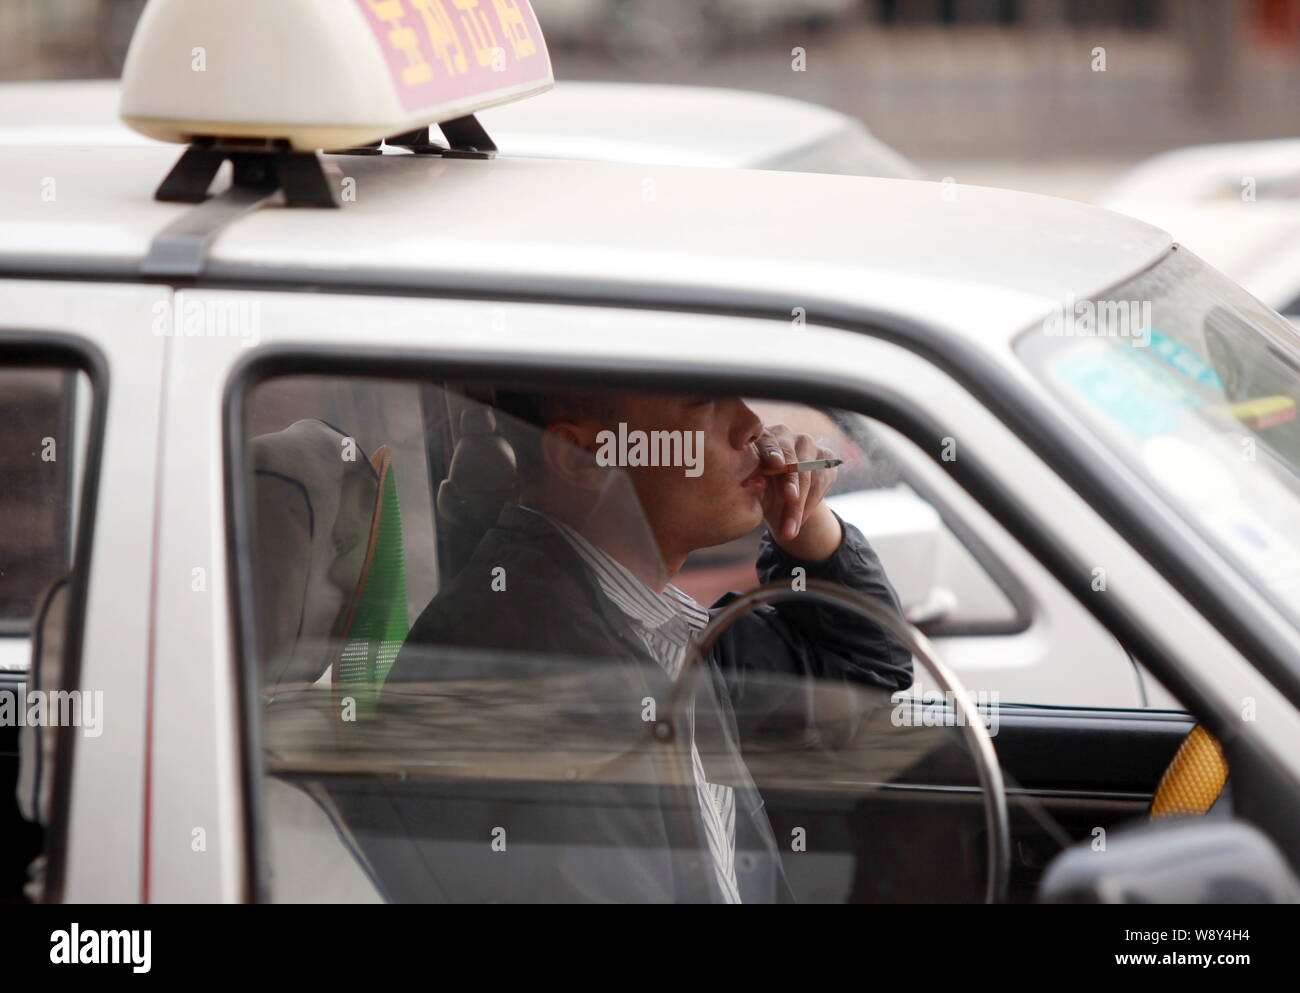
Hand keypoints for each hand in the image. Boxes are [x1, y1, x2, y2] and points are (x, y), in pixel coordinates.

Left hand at [754, 425, 842, 559]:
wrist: (779, 497)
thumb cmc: (758, 489)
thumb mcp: (752, 487)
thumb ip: (753, 483)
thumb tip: (753, 486)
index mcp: (761, 437)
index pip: (768, 442)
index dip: (773, 452)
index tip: (776, 465)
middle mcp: (786, 435)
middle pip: (793, 462)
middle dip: (792, 488)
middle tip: (788, 508)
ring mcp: (808, 443)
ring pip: (809, 474)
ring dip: (800, 506)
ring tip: (790, 530)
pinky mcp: (826, 456)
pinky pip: (823, 480)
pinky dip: (811, 503)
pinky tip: (800, 521)